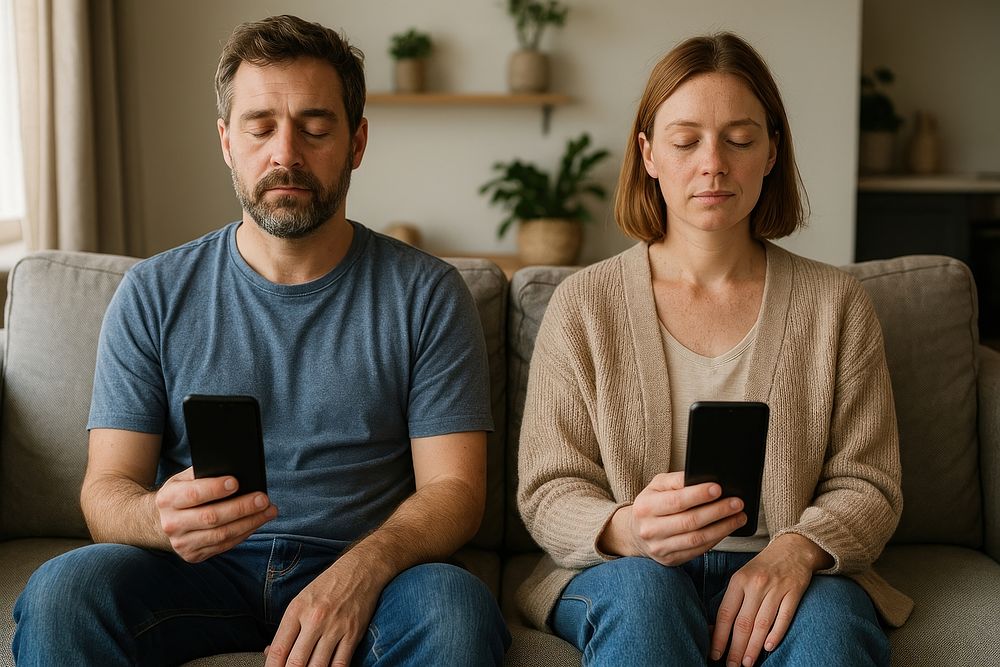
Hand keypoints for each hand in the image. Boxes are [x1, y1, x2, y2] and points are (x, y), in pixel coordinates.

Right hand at [155, 466, 276, 561]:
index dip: (214, 489)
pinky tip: (257, 522)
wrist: (159, 522)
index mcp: (166, 499)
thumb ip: (203, 474)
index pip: (193, 494)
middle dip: (241, 508)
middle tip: (264, 499)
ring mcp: (182, 543)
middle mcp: (171, 523)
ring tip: (269, 511)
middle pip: (211, 517)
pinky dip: (244, 533)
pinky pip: (224, 545)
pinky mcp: (192, 555)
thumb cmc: (180, 494)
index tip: (236, 482)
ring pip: (221, 535)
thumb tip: (235, 470)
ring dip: (250, 523)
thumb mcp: (183, 479)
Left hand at [264, 552, 386, 666]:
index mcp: (297, 610)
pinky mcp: (353, 634)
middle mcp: (315, 619)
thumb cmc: (327, 586)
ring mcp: (335, 628)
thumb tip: (270, 654)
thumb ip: (286, 629)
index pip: (279, 649)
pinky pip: (340, 664)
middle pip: (296, 662)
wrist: (360, 570)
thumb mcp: (301, 600)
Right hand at [604, 472, 746, 564]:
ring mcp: (660, 548)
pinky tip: (726, 529)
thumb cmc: (652, 503)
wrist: (635, 532)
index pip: (676, 501)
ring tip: (739, 517)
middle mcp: (650, 529)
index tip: (718, 488)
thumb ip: (676, 480)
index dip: (698, 495)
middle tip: (737, 503)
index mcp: (645, 507)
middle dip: (717, 511)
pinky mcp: (670, 560)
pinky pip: (698, 550)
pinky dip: (716, 539)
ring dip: (722, 528)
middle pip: (689, 521)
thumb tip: (702, 478)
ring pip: (697, 539)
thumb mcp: (657, 486)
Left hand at [711, 533, 832, 666]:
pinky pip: (784, 617)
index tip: (714, 653)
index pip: (726, 613)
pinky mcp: (794, 592)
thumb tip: (716, 629)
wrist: (793, 548)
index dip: (719, 636)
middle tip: (731, 666)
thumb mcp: (742, 577)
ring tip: (747, 662)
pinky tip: (769, 647)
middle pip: (744, 622)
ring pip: (762, 623)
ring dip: (754, 646)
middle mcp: (756, 585)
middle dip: (736, 648)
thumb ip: (733, 600)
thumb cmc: (763, 567)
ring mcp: (776, 589)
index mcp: (739, 580)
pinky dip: (776, 633)